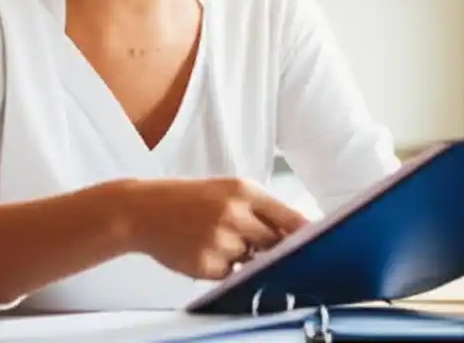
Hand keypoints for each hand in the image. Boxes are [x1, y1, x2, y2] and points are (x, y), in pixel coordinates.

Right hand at [123, 177, 310, 278]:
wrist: (142, 211)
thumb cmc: (188, 199)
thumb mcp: (225, 190)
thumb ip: (259, 208)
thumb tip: (296, 230)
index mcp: (244, 191)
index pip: (289, 218)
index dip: (305, 233)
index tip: (320, 242)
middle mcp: (236, 215)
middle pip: (275, 242)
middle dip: (271, 246)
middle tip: (253, 240)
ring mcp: (221, 241)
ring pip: (251, 259)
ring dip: (241, 256)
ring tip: (212, 237)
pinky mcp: (207, 265)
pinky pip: (230, 273)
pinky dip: (222, 267)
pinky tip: (202, 249)